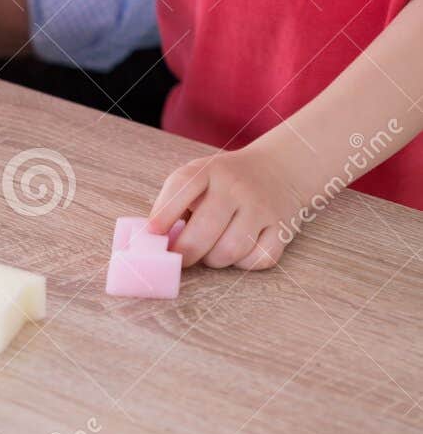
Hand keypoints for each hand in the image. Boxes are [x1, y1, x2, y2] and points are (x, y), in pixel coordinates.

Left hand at [148, 140, 308, 270]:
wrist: (278, 169)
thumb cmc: (226, 180)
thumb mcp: (201, 175)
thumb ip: (178, 201)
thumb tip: (154, 239)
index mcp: (209, 170)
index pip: (182, 186)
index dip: (163, 212)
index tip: (152, 234)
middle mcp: (235, 186)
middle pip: (205, 230)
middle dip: (186, 252)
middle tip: (179, 258)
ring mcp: (261, 207)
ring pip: (230, 251)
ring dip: (214, 259)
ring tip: (210, 251)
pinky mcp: (282, 228)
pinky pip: (258, 260)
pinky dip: (243, 264)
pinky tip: (238, 252)